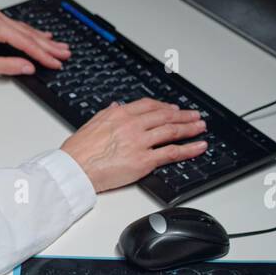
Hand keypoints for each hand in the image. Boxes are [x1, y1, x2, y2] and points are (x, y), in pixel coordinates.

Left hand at [0, 9, 70, 75]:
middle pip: (30, 34)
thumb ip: (10, 65)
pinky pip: (18, 28)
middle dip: (49, 46)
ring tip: (60, 47)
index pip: (27, 42)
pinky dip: (32, 34)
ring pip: (26, 30)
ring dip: (43, 40)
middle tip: (65, 53)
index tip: (56, 62)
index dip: (43, 54)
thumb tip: (29, 67)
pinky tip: (43, 36)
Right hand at [60, 98, 207, 193]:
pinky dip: (189, 149)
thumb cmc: (79, 150)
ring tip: (201, 127)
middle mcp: (132, 125)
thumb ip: (108, 114)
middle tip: (195, 116)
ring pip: (172, 131)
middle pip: (165, 116)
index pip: (148, 105)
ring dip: (190, 128)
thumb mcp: (92, 123)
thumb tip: (117, 107)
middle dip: (183, 116)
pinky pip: (172, 153)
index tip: (173, 109)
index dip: (164, 106)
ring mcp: (140, 142)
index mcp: (119, 114)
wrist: (74, 168)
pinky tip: (199, 146)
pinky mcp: (144, 160)